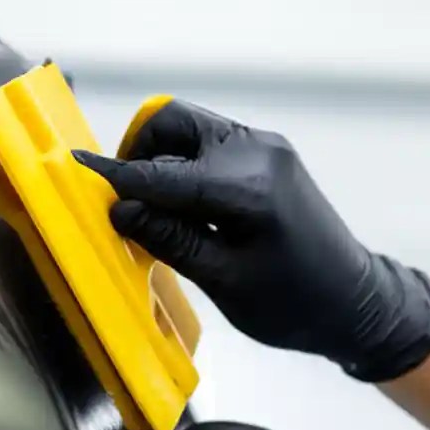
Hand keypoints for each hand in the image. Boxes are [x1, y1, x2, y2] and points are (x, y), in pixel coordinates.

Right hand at [74, 100, 429, 381]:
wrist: (355, 304)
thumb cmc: (294, 305)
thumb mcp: (224, 282)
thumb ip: (170, 240)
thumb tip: (121, 210)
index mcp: (247, 186)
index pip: (161, 173)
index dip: (116, 175)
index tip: (75, 168)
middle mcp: (256, 151)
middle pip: (172, 124)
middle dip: (139, 156)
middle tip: (125, 203)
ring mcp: (264, 149)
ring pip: (188, 132)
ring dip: (161, 162)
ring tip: (154, 213)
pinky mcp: (266, 156)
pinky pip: (208, 147)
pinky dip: (183, 168)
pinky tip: (182, 210)